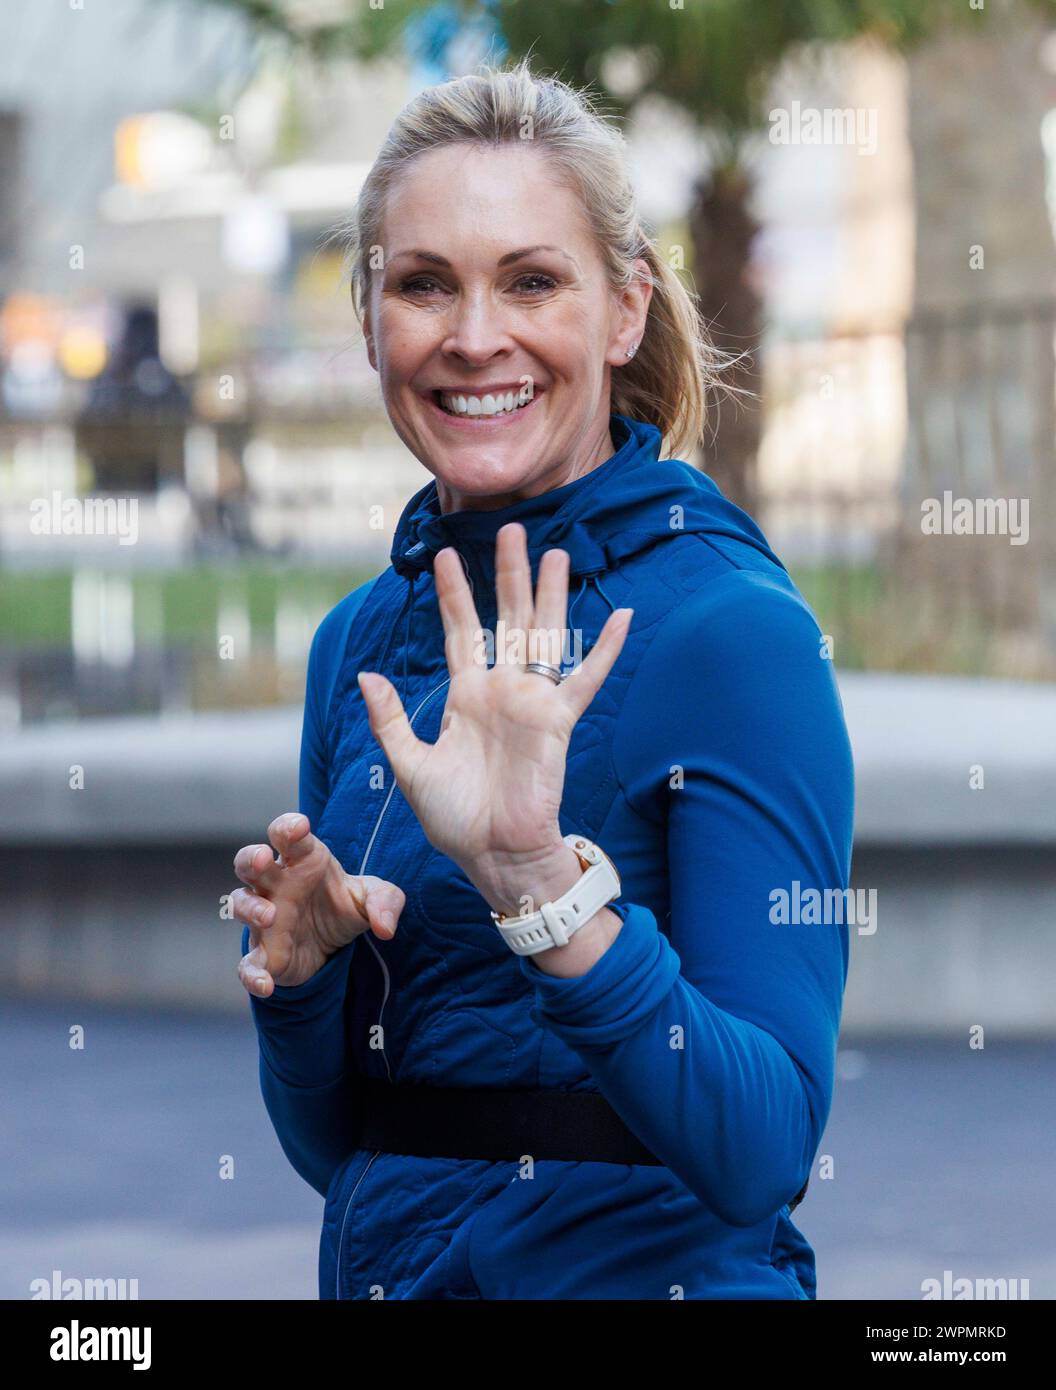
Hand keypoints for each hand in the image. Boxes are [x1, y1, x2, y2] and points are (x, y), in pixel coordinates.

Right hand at [232, 811, 404, 993]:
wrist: (332, 944)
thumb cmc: (344, 905)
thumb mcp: (372, 899)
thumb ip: (385, 903)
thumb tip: (386, 927)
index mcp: (303, 860)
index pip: (288, 835)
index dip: (288, 827)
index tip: (299, 828)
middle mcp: (278, 884)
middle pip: (250, 862)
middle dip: (252, 858)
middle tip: (263, 859)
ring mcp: (265, 917)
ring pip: (241, 903)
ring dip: (249, 907)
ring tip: (270, 916)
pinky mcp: (264, 952)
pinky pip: (248, 963)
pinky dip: (251, 974)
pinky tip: (264, 984)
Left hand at [356, 523, 631, 913]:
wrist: (493, 852)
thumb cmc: (453, 817)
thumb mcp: (409, 764)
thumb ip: (390, 719)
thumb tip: (367, 673)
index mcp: (465, 696)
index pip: (460, 631)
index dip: (452, 594)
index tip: (443, 554)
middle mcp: (501, 689)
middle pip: (506, 618)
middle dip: (507, 574)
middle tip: (509, 529)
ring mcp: (532, 701)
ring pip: (543, 634)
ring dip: (550, 595)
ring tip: (555, 553)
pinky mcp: (558, 721)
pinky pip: (586, 678)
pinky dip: (604, 649)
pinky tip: (620, 616)